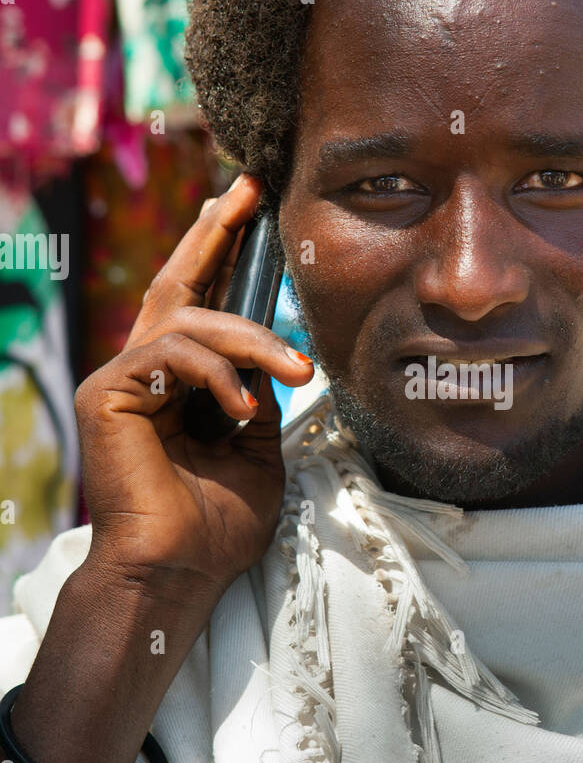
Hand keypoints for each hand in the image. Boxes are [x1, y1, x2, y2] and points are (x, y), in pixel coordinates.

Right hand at [73, 175, 313, 597]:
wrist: (179, 572)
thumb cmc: (216, 527)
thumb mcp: (257, 453)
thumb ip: (259, 400)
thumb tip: (279, 362)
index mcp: (177, 384)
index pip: (201, 306)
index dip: (224, 257)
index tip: (254, 211)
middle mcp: (144, 372)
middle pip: (177, 284)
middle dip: (216, 234)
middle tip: (249, 190)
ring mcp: (121, 379)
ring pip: (190, 322)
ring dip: (253, 340)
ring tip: (296, 372)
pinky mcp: (107, 393)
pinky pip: (172, 355)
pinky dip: (219, 374)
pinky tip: (244, 408)